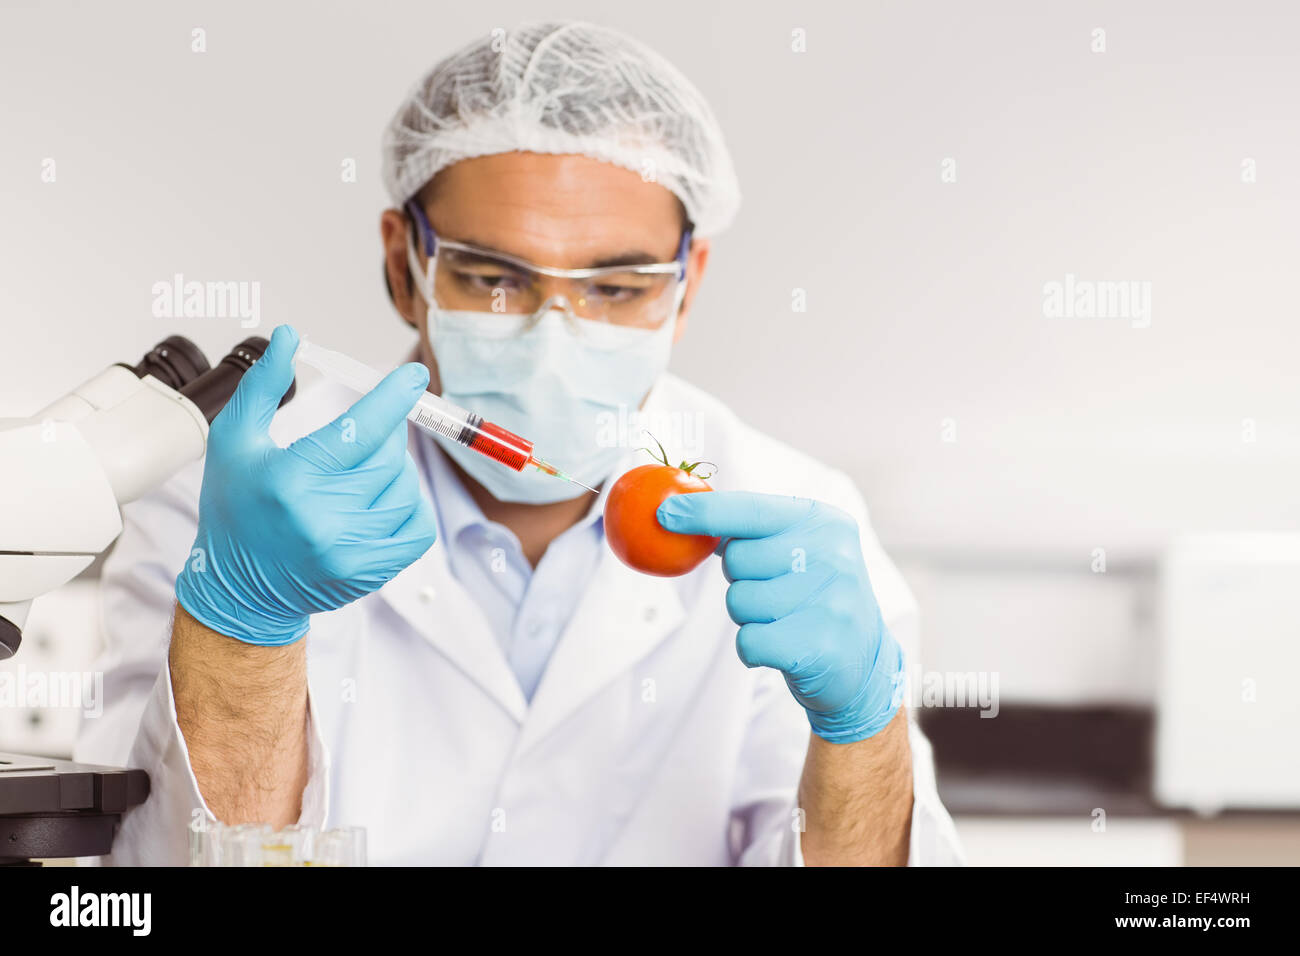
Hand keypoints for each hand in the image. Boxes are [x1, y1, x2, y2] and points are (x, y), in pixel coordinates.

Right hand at [175, 325, 437, 644]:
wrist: (239, 588)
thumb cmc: (236, 506)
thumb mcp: (233, 441)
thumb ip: (263, 385)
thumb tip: (289, 335)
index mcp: (288, 479)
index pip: (358, 430)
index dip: (392, 398)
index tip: (413, 377)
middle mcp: (321, 518)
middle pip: (387, 458)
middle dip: (387, 435)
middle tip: (370, 433)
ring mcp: (348, 552)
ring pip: (405, 490)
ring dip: (397, 471)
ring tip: (368, 469)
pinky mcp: (369, 574)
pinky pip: (418, 529)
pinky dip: (412, 506)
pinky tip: (387, 498)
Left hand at [657, 492, 903, 741]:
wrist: (864, 664)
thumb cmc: (811, 597)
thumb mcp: (797, 551)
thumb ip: (751, 531)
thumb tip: (678, 513)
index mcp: (824, 522)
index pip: (750, 510)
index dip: (703, 511)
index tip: (665, 512)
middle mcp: (833, 555)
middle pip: (737, 560)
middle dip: (739, 579)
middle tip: (774, 591)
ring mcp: (831, 600)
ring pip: (739, 602)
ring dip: (748, 617)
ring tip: (784, 620)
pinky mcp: (819, 645)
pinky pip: (748, 641)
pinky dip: (753, 649)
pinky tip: (783, 647)